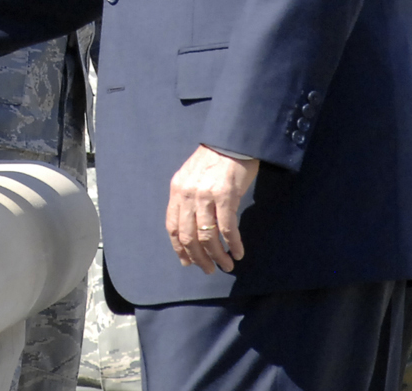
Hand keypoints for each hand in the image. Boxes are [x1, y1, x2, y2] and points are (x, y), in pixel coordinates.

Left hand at [165, 145, 258, 273]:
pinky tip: (238, 253)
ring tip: (226, 265)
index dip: (180, 249)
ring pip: (207, 236)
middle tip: (209, 270)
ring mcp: (206, 196)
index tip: (188, 263)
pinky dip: (233, 244)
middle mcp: (187, 195)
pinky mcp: (226, 196)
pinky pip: (228, 229)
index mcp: (176, 191)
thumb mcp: (191, 178)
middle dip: (199, 258)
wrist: (231, 142)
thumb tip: (190, 230)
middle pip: (188, 236)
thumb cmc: (212, 161)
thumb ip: (187, 200)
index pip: (173, 227)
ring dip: (217, 256)